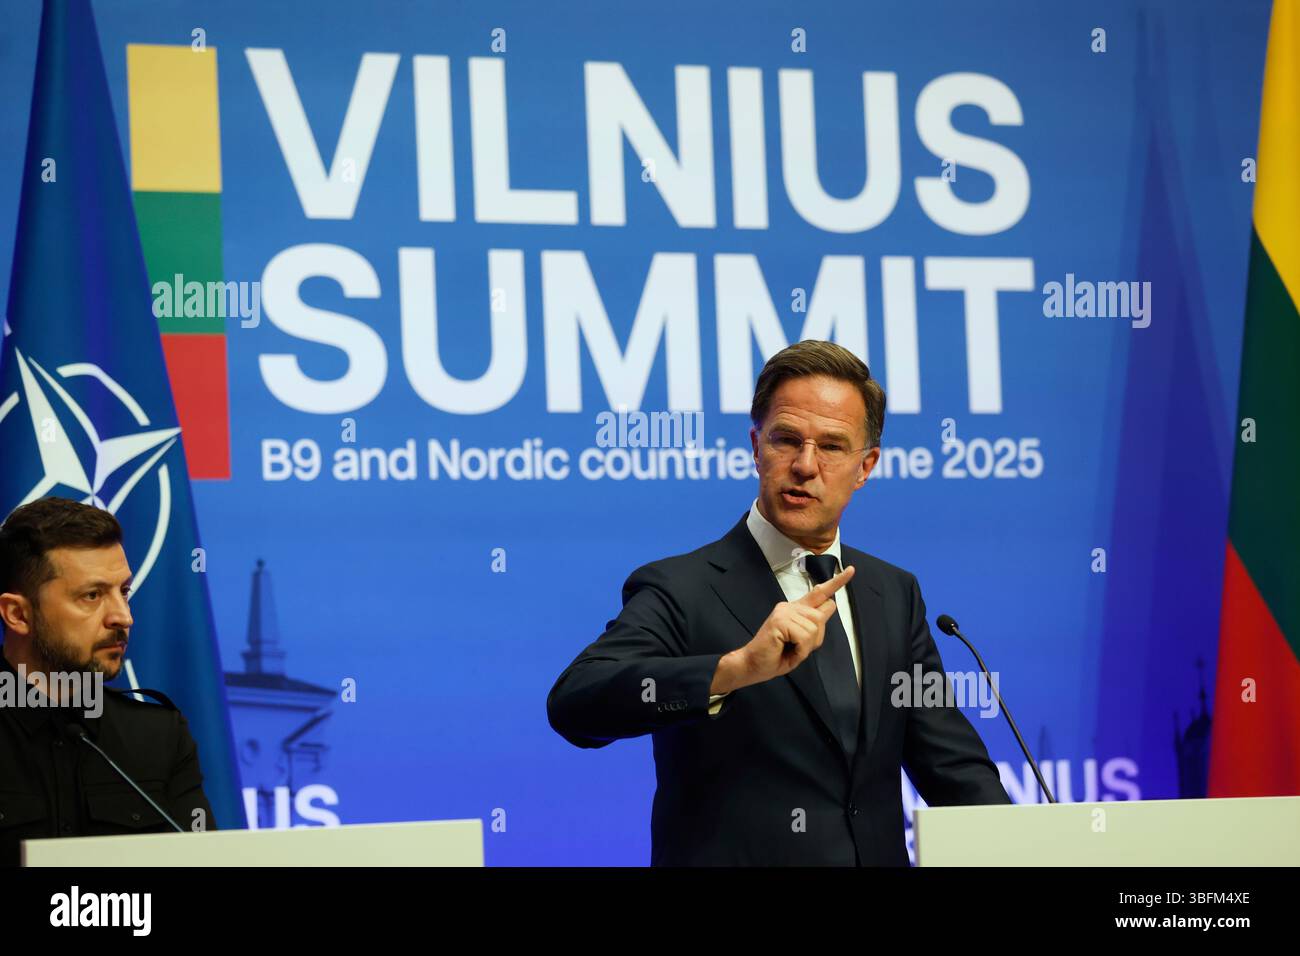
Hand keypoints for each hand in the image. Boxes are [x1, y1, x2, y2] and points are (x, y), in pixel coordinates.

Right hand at [711, 565, 854, 694]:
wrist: (752, 665)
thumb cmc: (776, 656)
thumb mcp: (801, 642)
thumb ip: (814, 626)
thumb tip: (828, 608)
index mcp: (796, 609)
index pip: (819, 592)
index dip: (837, 582)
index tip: (851, 570)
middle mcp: (790, 606)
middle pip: (822, 616)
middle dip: (816, 637)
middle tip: (797, 647)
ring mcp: (784, 611)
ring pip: (814, 628)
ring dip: (806, 647)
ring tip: (789, 649)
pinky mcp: (779, 621)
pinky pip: (804, 637)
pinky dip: (800, 650)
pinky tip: (786, 650)